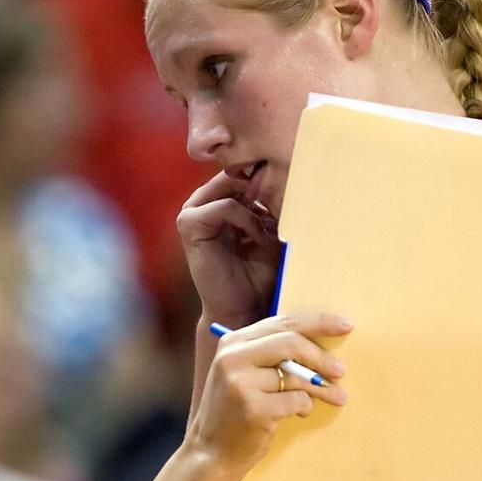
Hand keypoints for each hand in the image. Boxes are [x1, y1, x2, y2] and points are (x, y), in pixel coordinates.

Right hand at [177, 171, 281, 324]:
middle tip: (284, 207)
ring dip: (257, 204)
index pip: (242, 171)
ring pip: (230, 183)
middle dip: (263, 185)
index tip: (292, 190)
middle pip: (235, 172)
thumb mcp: (272, 232)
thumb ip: (273, 204)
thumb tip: (290, 170)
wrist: (243, 310)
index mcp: (219, 202)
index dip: (268, 175)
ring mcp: (192, 213)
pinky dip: (247, 221)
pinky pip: (224, 206)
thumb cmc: (260, 276)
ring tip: (271, 231)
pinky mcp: (189, 225)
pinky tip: (259, 240)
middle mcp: (203, 203)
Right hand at [189, 312, 350, 477]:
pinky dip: (305, 406)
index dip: (318, 322)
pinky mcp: (254, 409)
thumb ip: (269, 354)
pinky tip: (300, 413)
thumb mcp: (241, 374)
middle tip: (340, 371)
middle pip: (291, 342)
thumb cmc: (233, 412)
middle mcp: (233, 358)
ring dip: (322, 387)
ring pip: (297, 375)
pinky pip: (297, 400)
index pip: (283, 322)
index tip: (346, 325)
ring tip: (336, 396)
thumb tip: (319, 342)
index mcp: (232, 343)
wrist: (210, 454)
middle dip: (322, 356)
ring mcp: (241, 384)